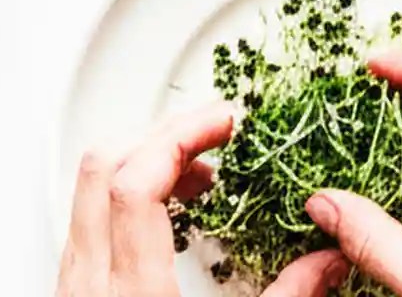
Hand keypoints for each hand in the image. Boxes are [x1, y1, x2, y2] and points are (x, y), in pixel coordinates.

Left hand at [57, 103, 349, 296]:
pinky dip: (131, 195)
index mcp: (131, 296)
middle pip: (102, 167)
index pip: (134, 182)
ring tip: (204, 174)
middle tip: (217, 133)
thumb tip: (329, 259)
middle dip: (164, 133)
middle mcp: (88, 284)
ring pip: (89, 190)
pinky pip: (91, 220)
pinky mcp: (73, 296)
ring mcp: (72, 289)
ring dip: (146, 162)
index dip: (181, 135)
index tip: (226, 122)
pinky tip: (174, 214)